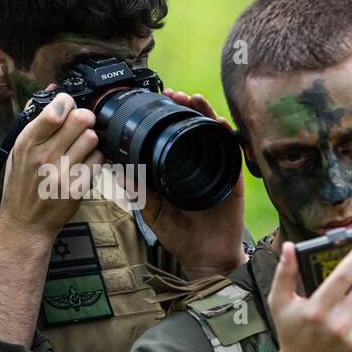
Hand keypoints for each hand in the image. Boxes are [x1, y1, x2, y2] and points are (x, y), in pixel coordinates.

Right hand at [0, 90, 102, 240]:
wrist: (25, 223)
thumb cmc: (22, 184)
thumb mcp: (18, 151)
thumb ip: (35, 121)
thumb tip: (52, 92)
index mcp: (28, 143)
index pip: (56, 111)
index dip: (67, 102)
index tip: (68, 106)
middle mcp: (44, 156)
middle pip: (81, 119)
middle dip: (84, 118)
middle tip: (81, 125)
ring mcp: (62, 173)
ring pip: (92, 138)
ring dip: (90, 139)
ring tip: (81, 147)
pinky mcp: (77, 188)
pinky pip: (98, 160)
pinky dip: (94, 159)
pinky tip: (83, 164)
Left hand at [138, 90, 246, 278]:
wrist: (205, 257)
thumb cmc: (179, 236)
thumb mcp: (153, 212)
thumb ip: (139, 192)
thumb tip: (118, 170)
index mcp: (178, 169)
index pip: (173, 135)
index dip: (168, 117)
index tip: (158, 102)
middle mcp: (198, 164)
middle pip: (194, 127)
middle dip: (186, 107)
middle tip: (175, 94)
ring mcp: (217, 169)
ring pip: (212, 133)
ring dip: (205, 113)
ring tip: (194, 99)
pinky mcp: (232, 178)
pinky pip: (231, 151)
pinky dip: (226, 134)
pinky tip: (218, 122)